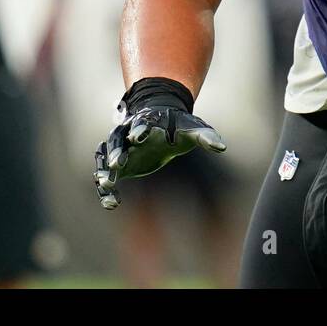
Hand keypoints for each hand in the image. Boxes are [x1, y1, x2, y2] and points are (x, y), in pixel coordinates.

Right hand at [93, 77, 225, 209]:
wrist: (160, 122)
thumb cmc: (178, 126)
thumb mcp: (193, 129)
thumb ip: (206, 137)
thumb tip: (222, 147)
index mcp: (148, 122)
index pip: (140, 123)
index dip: (139, 129)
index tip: (139, 136)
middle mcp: (129, 133)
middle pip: (117, 139)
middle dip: (117, 150)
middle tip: (117, 163)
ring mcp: (121, 148)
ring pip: (106, 155)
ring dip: (105, 168)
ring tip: (106, 183)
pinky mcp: (119, 164)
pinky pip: (106, 174)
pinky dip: (106, 188)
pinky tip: (112, 203)